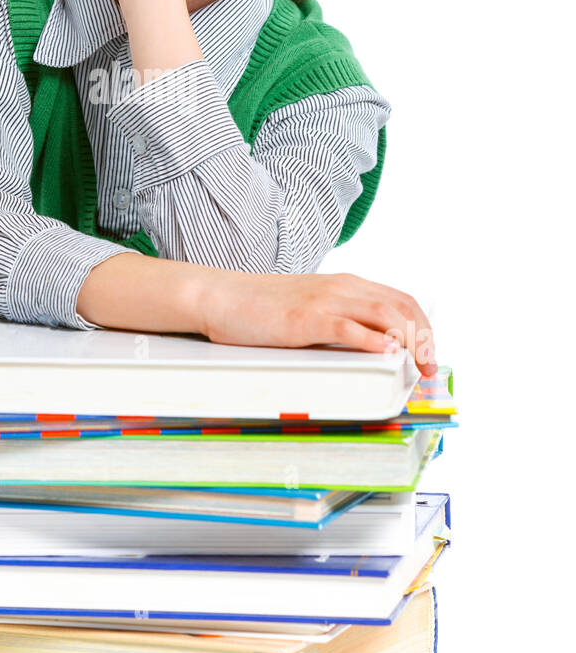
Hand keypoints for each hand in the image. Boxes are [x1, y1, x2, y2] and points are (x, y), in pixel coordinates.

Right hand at [198, 270, 437, 376]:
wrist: (222, 297)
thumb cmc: (262, 308)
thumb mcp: (311, 309)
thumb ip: (340, 321)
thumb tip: (372, 347)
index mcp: (346, 285)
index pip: (401, 300)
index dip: (423, 327)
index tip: (429, 355)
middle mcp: (342, 287)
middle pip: (401, 306)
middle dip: (424, 338)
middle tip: (430, 367)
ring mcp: (324, 300)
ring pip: (384, 313)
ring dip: (409, 342)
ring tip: (417, 366)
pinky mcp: (306, 319)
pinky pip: (348, 327)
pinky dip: (373, 341)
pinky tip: (386, 354)